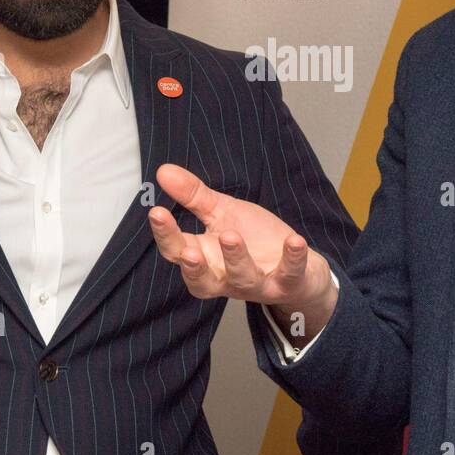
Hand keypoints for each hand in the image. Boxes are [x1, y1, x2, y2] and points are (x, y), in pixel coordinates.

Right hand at [147, 164, 332, 310]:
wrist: (297, 266)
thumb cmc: (252, 239)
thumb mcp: (222, 212)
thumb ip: (193, 196)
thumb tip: (163, 171)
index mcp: (205, 258)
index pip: (177, 251)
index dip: (166, 235)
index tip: (157, 211)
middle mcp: (226, 277)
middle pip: (202, 280)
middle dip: (194, 268)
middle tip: (188, 251)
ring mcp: (258, 282)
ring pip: (243, 278)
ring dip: (236, 259)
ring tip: (230, 236)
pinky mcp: (288, 282)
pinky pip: (290, 274)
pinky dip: (292, 258)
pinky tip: (294, 240)